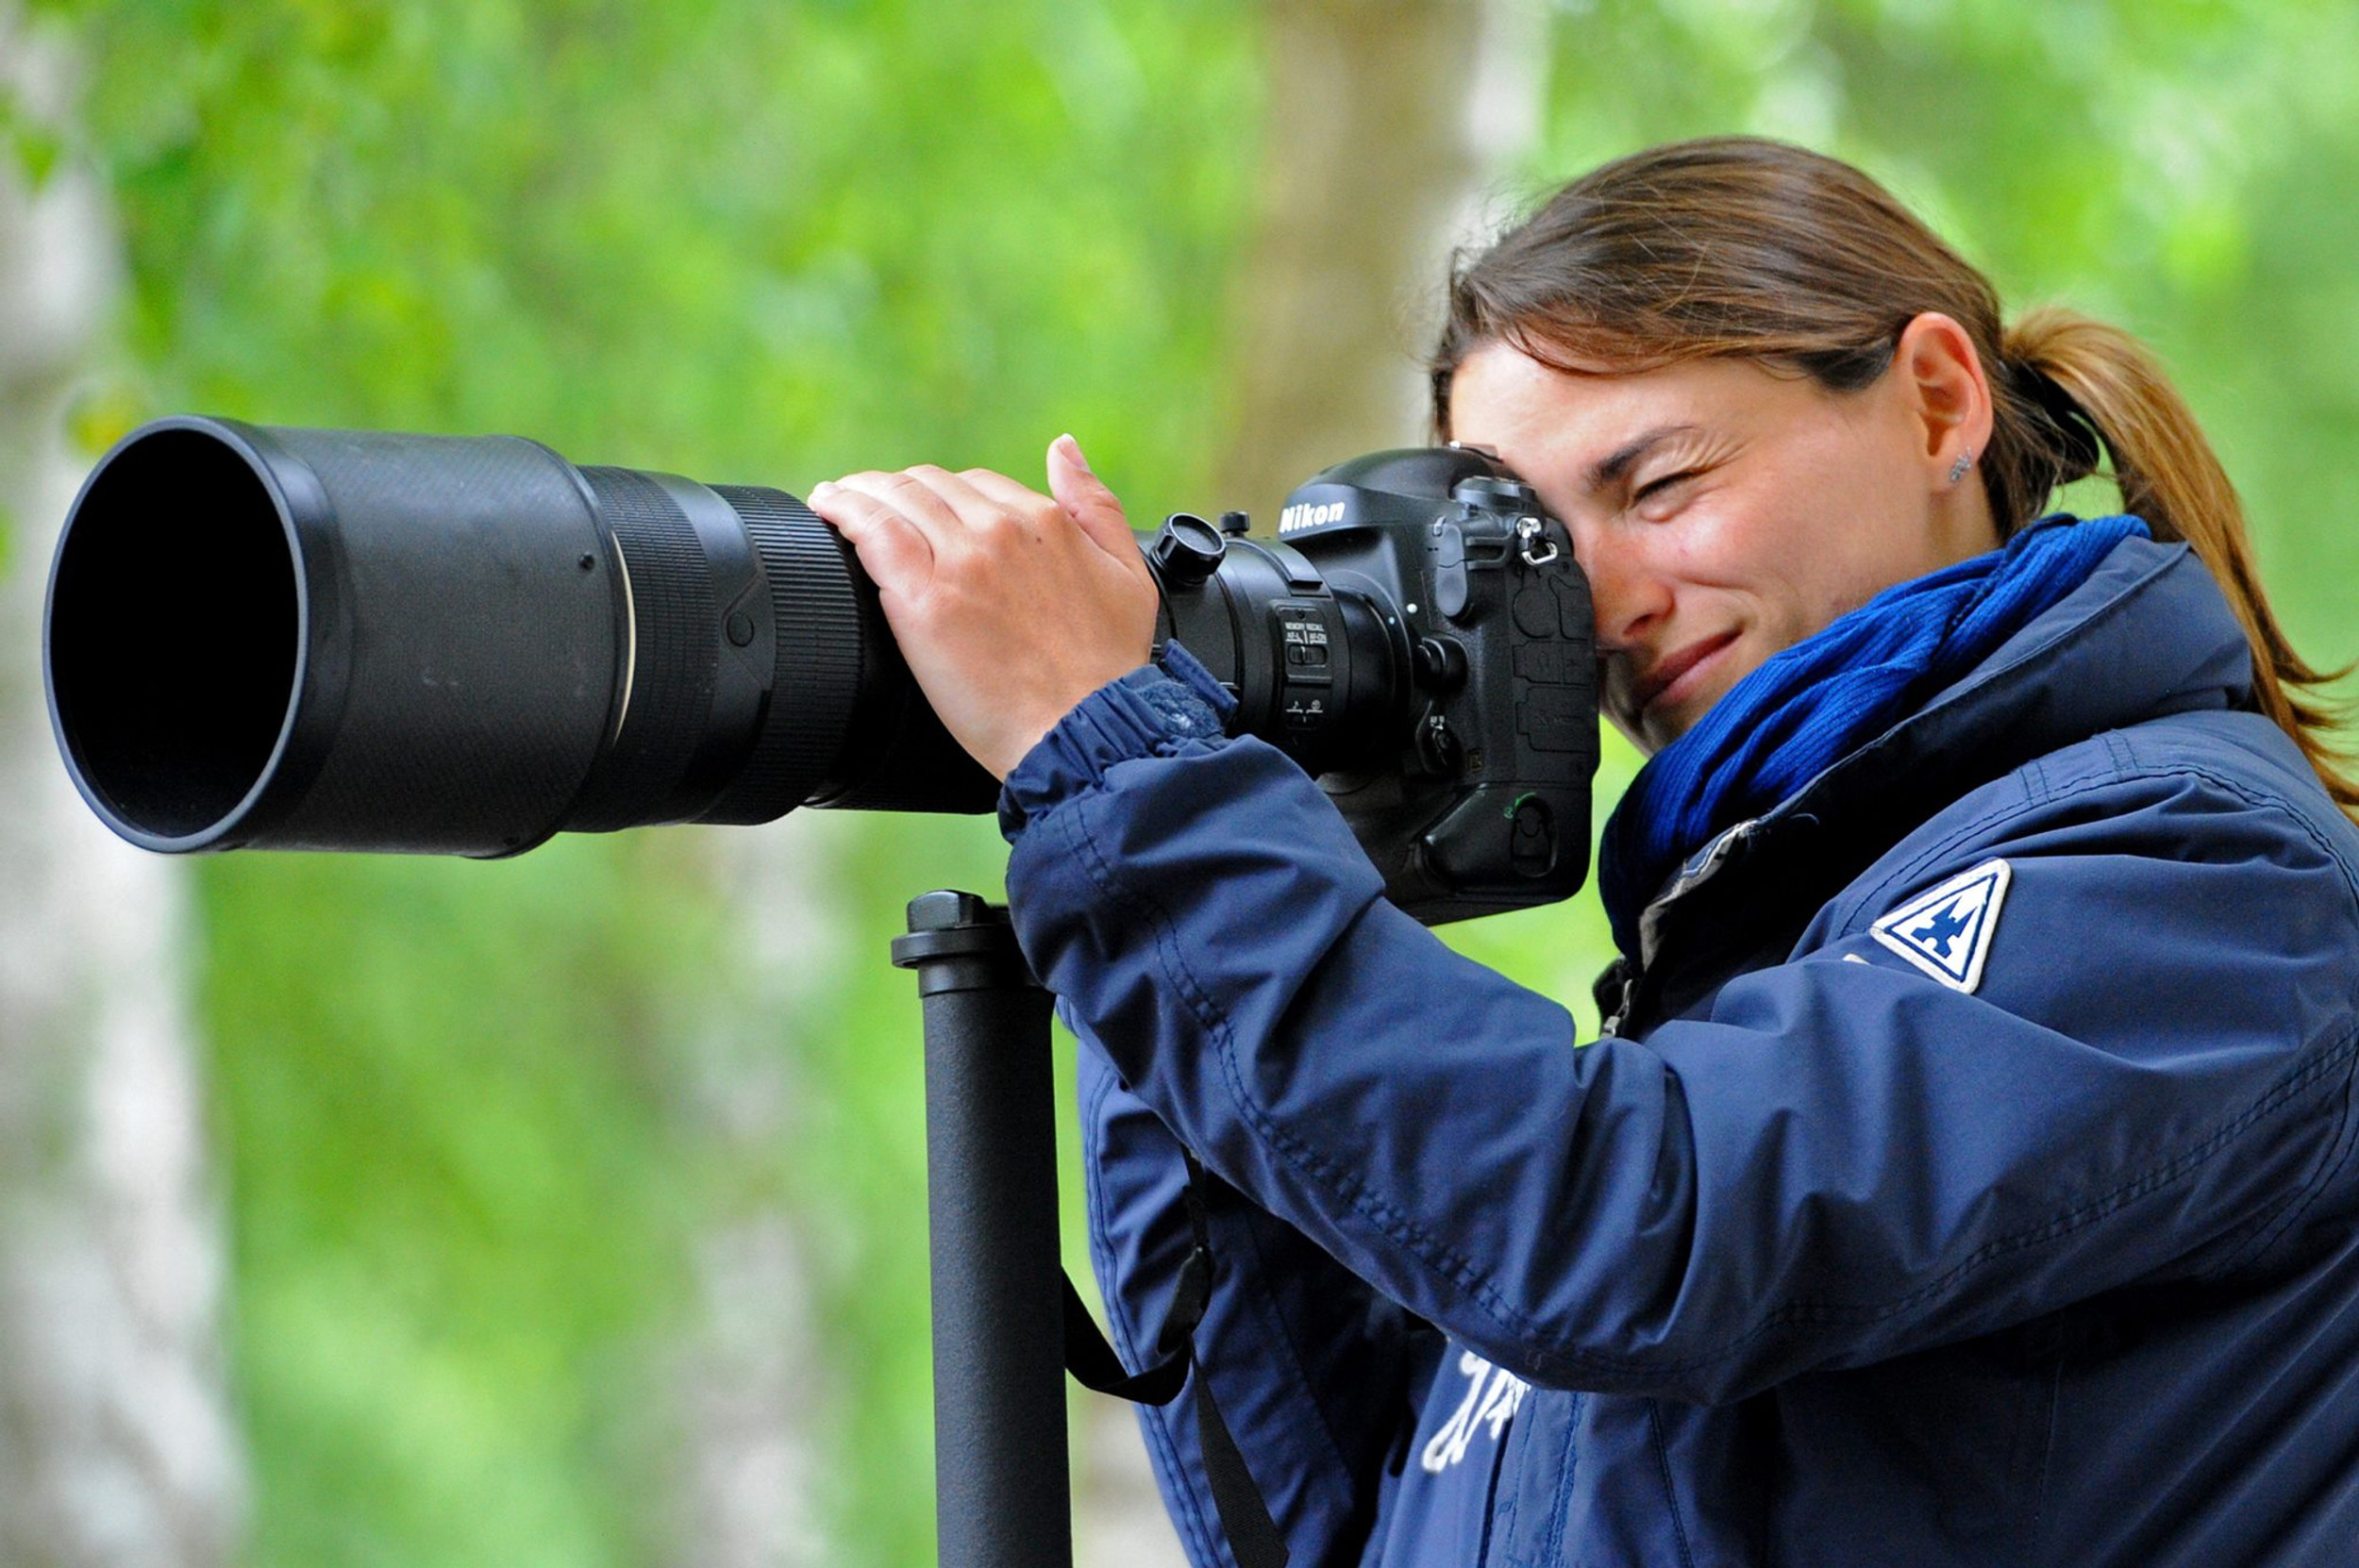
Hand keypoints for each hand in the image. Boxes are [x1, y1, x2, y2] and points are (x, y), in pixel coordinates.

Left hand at [806, 435, 1159, 779]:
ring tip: (836, 500)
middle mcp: (1000, 531)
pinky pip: (872, 530)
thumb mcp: (1127, 573)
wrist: (1086, 730)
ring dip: (860, 493)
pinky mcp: (923, 600)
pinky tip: (827, 508)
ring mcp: (959, 562)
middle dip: (897, 492)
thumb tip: (1064, 449)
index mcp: (1044, 522)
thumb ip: (1095, 504)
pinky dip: (843, 510)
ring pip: (894, 498)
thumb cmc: (1108, 670)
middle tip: (870, 507)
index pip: (974, 485)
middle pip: (927, 486)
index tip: (921, 512)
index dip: (942, 498)